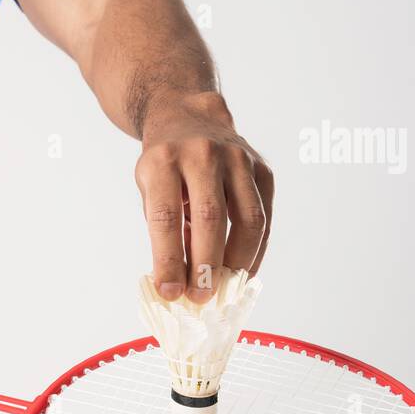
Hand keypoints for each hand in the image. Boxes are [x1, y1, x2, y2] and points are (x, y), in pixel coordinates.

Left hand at [134, 91, 272, 302]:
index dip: (168, 259)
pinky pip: (264, 216)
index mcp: (163, 161)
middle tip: (200, 298)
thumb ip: (165, 230)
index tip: (169, 292)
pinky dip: (256, 250)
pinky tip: (244, 271)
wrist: (189, 115)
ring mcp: (238, 159)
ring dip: (238, 262)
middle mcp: (203, 155)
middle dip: (206, 266)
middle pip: (209, 219)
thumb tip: (180, 281)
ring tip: (225, 290)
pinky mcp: (262, 168)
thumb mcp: (150, 188)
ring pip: (248, 219)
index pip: (166, 217)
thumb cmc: (164, 164)